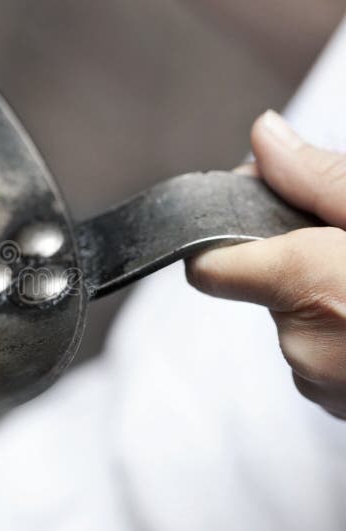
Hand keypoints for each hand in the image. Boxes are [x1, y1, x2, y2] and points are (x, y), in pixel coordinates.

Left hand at [186, 110, 345, 418]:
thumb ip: (321, 178)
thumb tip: (263, 136)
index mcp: (304, 287)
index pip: (208, 266)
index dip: (224, 230)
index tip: (258, 205)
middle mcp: (301, 346)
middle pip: (260, 285)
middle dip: (296, 254)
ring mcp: (325, 387)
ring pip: (296, 319)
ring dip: (327, 293)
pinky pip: (325, 353)